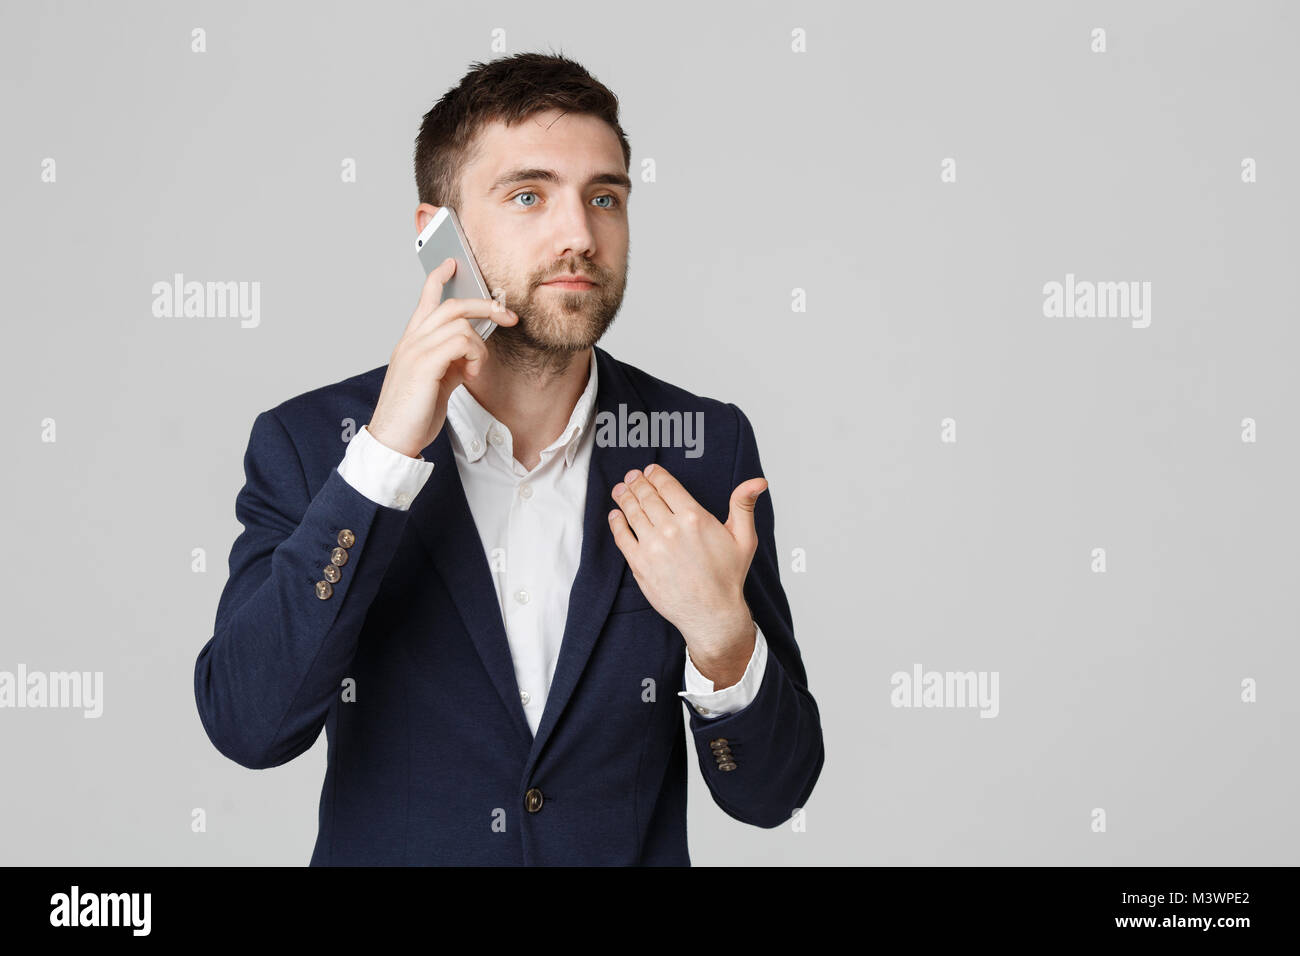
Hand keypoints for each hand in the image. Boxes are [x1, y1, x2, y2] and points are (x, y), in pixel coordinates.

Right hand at [367, 257, 517, 458]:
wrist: (393, 439)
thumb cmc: (413, 415)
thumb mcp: (437, 382)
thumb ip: (451, 362)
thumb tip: (471, 354)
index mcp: (412, 342)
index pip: (425, 299)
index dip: (439, 278)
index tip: (453, 264)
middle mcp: (411, 340)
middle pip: (451, 305)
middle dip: (485, 305)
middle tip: (508, 316)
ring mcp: (415, 350)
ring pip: (460, 323)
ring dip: (479, 346)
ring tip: (476, 370)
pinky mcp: (424, 363)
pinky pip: (460, 342)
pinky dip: (475, 357)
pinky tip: (471, 376)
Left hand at [607, 464, 766, 683]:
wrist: (711, 613)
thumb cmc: (728, 577)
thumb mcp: (743, 538)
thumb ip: (743, 505)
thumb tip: (757, 481)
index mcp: (695, 517)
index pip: (667, 486)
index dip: (655, 474)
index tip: (650, 470)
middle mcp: (671, 529)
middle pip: (647, 496)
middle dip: (637, 482)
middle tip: (631, 476)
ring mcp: (652, 546)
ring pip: (632, 513)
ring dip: (624, 497)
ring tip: (620, 490)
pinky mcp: (639, 564)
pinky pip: (622, 537)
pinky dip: (616, 522)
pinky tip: (615, 515)